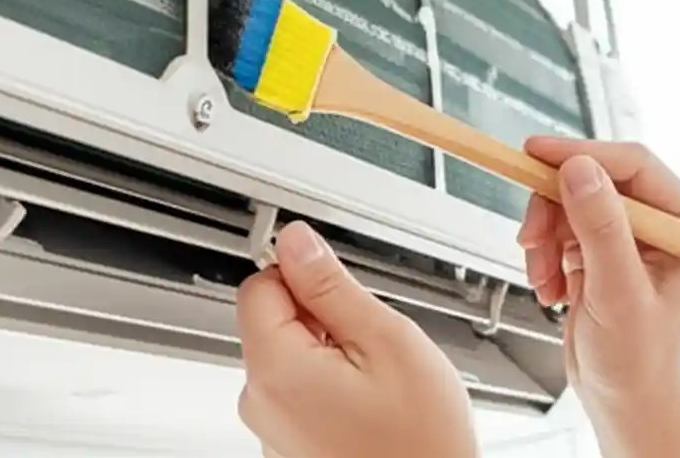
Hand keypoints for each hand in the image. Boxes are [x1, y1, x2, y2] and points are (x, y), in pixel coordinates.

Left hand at [236, 221, 477, 457]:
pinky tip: (369, 407)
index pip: (259, 284)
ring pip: (289, 358)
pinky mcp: (288, 447)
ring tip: (376, 382)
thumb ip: (332, 287)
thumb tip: (297, 242)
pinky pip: (299, 395)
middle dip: (320, 319)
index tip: (337, 288)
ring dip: (328, 355)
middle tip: (371, 344)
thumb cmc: (421, 444)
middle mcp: (260, 403)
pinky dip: (330, 389)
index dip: (302, 276)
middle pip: (273, 322)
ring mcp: (272, 431)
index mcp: (276, 370)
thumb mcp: (388, 343)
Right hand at [519, 138, 679, 457]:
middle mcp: (662, 221)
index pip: (631, 164)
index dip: (580, 155)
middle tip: (531, 239)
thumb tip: (579, 169)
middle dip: (554, 208)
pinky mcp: (601, 248)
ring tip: (544, 279)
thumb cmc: (639, 361)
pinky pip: (559, 226)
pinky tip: (550, 288)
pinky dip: (543, 254)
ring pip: (569, 201)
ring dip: (545, 237)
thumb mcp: (618, 292)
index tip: (535, 155)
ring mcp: (629, 234)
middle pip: (593, 178)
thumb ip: (601, 228)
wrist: (624, 401)